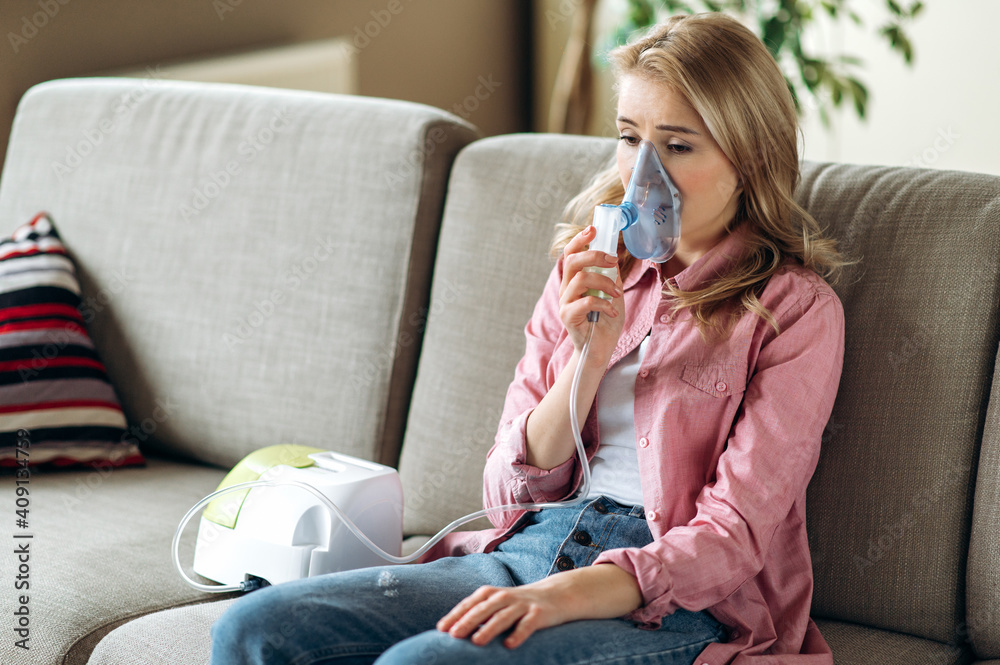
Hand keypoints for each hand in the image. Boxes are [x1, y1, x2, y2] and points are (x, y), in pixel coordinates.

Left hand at [436, 577, 574, 648]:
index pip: (470, 604)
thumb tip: (452, 632)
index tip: (441, 629)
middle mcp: (504, 597)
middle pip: (483, 609)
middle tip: (453, 635)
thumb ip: (478, 614)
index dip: (455, 615)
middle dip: (467, 621)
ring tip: (477, 642)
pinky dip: (518, 634)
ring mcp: (522, 605)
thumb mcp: (496, 604)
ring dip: (489, 628)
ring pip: (503, 616)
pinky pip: (527, 625)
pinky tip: (509, 645)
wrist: (555, 594)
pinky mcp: (538, 614)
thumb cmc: (518, 603)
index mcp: (490, 594)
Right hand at [558, 226, 625, 363]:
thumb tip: (614, 258)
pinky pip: (585, 302)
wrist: (600, 351)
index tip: (594, 229)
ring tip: (616, 294)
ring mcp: (565, 303)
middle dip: (594, 255)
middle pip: (573, 261)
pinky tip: (612, 310)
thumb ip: (612, 278)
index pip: (571, 254)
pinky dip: (604, 303)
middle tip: (613, 261)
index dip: (580, 239)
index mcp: (575, 281)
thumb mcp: (614, 295)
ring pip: (580, 279)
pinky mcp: (568, 317)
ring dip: (604, 282)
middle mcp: (566, 289)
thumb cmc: (606, 324)